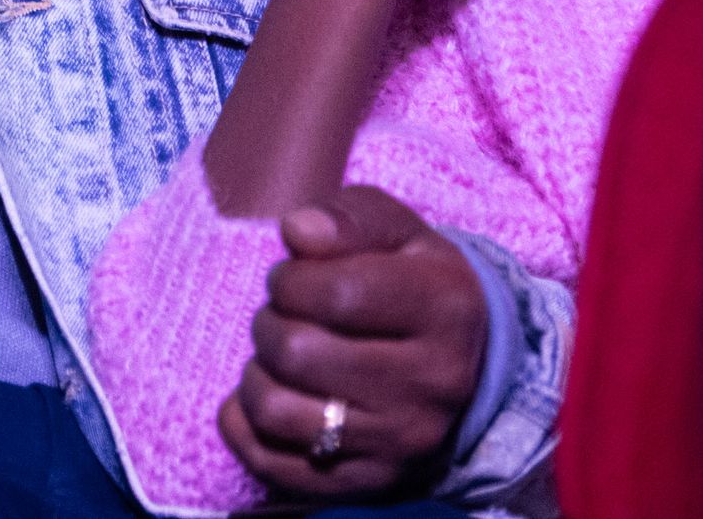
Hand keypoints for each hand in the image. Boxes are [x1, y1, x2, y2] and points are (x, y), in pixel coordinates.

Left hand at [216, 186, 487, 501]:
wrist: (456, 362)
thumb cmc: (407, 279)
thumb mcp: (393, 230)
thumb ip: (346, 217)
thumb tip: (297, 232)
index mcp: (446, 307)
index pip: (337, 292)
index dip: (291, 278)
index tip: (293, 277)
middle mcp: (434, 384)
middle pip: (298, 353)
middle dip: (269, 323)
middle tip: (284, 316)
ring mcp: (402, 443)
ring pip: (277, 411)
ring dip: (257, 374)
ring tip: (280, 358)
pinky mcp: (369, 484)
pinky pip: (270, 464)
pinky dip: (246, 425)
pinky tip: (269, 396)